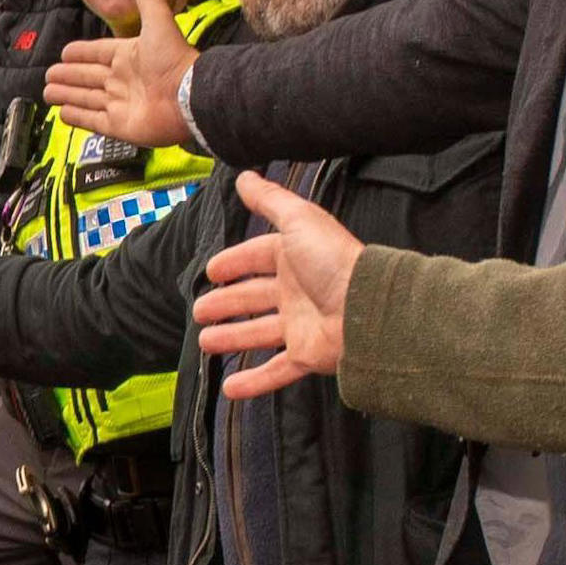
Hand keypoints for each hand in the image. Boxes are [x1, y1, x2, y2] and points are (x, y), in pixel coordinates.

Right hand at [44, 0, 196, 147]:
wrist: (189, 97)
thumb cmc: (175, 59)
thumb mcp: (157, 19)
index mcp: (129, 55)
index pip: (98, 53)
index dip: (82, 53)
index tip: (66, 52)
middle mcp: (123, 80)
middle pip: (88, 77)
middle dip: (69, 75)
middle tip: (49, 75)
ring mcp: (120, 104)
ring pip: (86, 98)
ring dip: (67, 94)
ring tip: (48, 92)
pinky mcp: (119, 126)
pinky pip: (93, 120)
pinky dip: (77, 117)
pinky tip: (62, 113)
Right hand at [192, 172, 363, 397]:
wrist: (366, 307)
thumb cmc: (333, 260)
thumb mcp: (299, 220)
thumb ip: (270, 200)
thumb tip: (243, 176)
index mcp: (294, 257)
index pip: (256, 257)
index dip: (234, 263)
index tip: (210, 272)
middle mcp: (296, 290)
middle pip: (253, 297)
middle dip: (226, 303)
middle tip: (199, 311)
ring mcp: (301, 325)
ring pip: (258, 333)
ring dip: (232, 338)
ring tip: (205, 343)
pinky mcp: (307, 355)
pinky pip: (276, 370)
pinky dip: (253, 382)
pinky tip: (229, 389)